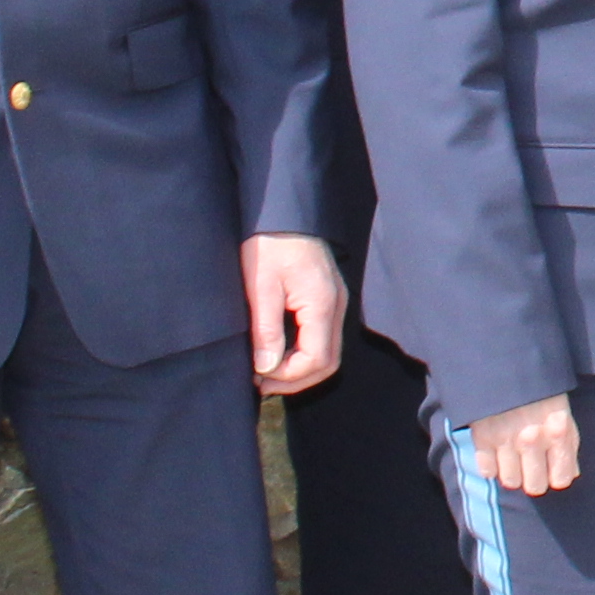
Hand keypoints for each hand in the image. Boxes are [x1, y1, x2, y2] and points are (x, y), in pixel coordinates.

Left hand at [246, 235, 346, 393]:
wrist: (283, 210)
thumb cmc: (270, 242)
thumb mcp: (261, 286)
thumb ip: (267, 329)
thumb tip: (266, 367)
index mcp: (322, 303)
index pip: (317, 359)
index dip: (289, 376)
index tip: (258, 376)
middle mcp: (336, 305)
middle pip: (329, 362)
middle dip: (296, 379)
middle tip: (262, 383)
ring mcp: (335, 302)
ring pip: (328, 352)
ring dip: (300, 368)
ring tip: (266, 370)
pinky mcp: (327, 297)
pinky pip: (322, 336)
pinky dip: (303, 352)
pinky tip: (279, 351)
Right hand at [470, 393, 580, 496]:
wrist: (506, 362)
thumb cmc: (540, 390)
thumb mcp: (563, 413)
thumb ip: (568, 445)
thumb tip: (570, 475)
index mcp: (558, 432)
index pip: (561, 480)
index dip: (555, 476)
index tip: (550, 468)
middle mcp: (534, 439)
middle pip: (535, 487)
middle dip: (533, 478)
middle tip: (529, 464)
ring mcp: (507, 439)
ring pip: (510, 482)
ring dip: (511, 472)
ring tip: (511, 455)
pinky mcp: (482, 436)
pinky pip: (487, 471)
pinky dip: (490, 465)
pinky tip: (495, 450)